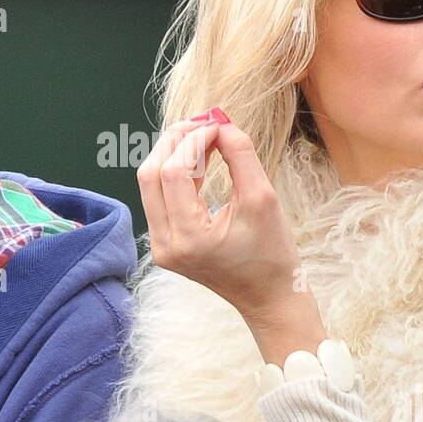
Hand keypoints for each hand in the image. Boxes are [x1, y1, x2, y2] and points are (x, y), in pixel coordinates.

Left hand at [136, 108, 326, 365]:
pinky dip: (175, 172)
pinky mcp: (163, 244)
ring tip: (205, 138)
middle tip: (205, 124)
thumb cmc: (272, 253)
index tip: (219, 126)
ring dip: (173, 153)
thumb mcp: (263, 198)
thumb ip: (241, 155)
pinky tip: (199, 160)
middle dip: (176, 141)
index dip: (193, 140)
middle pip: (151, 173)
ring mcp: (160, 246)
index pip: (174, 171)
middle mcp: (165, 244)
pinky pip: (159, 197)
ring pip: (150, 183)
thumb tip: (220, 124)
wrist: (268, 297)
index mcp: (189, 238)